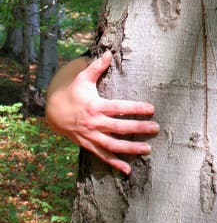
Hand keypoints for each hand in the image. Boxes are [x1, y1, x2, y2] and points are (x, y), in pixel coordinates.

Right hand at [46, 51, 157, 174]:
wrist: (54, 113)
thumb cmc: (73, 92)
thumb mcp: (82, 78)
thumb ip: (96, 67)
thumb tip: (108, 52)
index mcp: (95, 106)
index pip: (119, 108)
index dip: (135, 108)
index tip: (151, 109)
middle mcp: (94, 123)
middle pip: (120, 128)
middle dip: (139, 128)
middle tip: (156, 128)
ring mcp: (91, 137)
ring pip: (113, 145)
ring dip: (131, 148)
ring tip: (148, 149)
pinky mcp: (89, 145)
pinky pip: (103, 156)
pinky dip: (115, 164)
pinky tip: (128, 170)